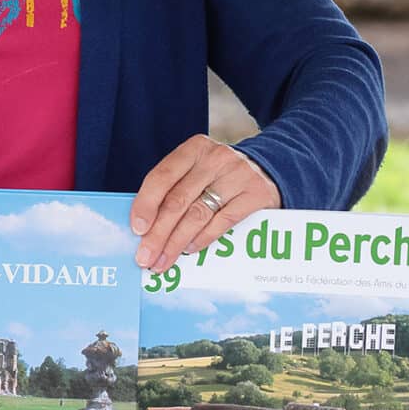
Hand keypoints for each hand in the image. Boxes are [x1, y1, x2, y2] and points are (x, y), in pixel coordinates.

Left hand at [130, 136, 280, 272]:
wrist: (271, 169)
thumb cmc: (222, 175)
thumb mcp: (199, 170)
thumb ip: (175, 189)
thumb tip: (145, 227)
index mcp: (194, 148)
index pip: (162, 176)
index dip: (146, 203)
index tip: (136, 229)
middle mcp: (215, 159)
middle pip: (178, 200)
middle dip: (158, 233)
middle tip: (145, 257)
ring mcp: (237, 175)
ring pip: (198, 214)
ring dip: (177, 242)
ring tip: (163, 260)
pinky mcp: (256, 194)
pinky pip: (223, 221)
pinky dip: (203, 238)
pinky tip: (190, 250)